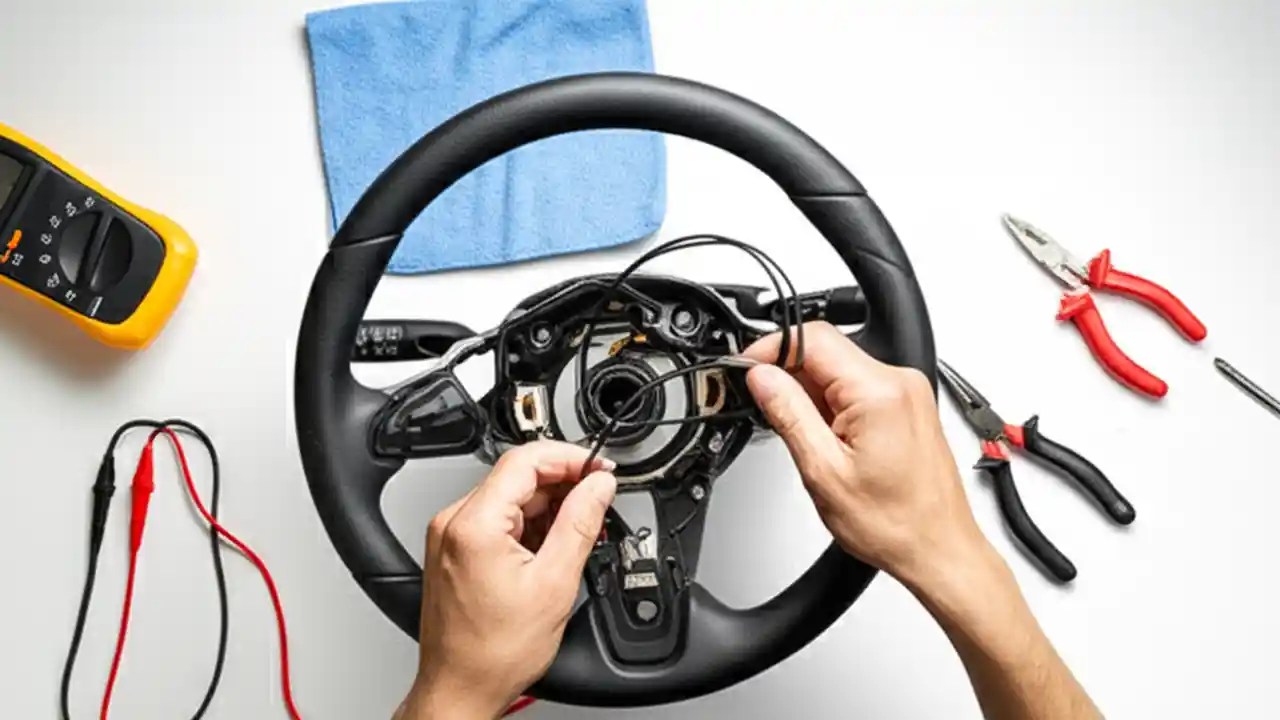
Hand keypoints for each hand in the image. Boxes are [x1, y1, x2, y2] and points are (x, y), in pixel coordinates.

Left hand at [398, 441, 616, 719]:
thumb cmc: (494, 652)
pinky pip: (497, 520)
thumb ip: (581, 523)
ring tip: (578, 535)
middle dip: (564, 485)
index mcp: (474, 524)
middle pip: (518, 476)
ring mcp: (451, 537)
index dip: (570, 457)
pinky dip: (529, 526)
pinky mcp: (454, 551)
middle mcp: (454, 523)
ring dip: (549, 508)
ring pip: (510, 498)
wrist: (460, 689)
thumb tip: (599, 485)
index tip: (599, 468)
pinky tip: (551, 549)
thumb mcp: (555, 583)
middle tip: (598, 501)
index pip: (525, 460)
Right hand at [743, 322, 986, 587]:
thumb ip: (788, 414)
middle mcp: (900, 383)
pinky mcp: (908, 405)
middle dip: (789, 373)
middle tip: (769, 409)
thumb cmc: (895, 523)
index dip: (771, 348)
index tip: (747, 368)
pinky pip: (858, 385)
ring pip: (839, 368)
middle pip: (826, 349)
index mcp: (880, 392)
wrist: (937, 549)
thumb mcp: (823, 471)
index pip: (813, 338)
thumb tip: (762, 377)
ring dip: (811, 392)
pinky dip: (833, 404)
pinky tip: (830, 438)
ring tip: (810, 437)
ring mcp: (908, 392)